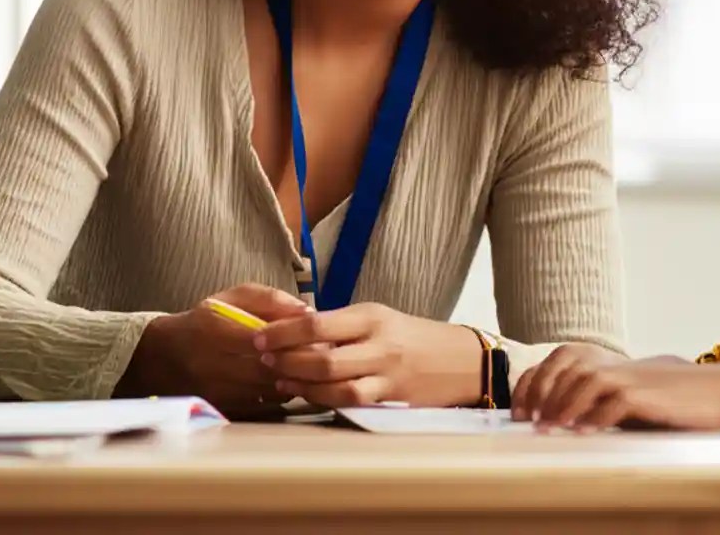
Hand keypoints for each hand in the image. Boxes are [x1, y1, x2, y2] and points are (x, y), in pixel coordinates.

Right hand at [116, 284, 310, 416]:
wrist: (161, 358)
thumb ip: (269, 299)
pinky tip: (287, 380)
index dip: (290, 338)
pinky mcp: (220, 409)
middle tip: (320, 354)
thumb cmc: (204, 321)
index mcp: (210, 327)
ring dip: (292, 379)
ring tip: (308, 366)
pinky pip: (260, 405)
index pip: (259, 338)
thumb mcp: (231, 298)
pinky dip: (279, 393)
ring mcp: (213, 390)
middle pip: (266, 369)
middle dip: (297, 362)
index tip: (312, 334)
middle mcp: (209, 362)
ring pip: (266, 390)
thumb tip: (307, 311)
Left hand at [254, 302, 481, 407]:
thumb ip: (340, 324)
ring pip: (334, 385)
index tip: (259, 336)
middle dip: (285, 360)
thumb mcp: (379, 317)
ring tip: (279, 380)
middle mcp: (378, 345)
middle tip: (262, 359)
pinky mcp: (391, 399)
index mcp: (371, 317)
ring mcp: (386, 374)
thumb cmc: (412, 335)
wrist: (460, 360)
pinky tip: (307, 396)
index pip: (317, 324)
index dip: (282, 332)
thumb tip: (292, 330)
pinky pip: (351, 402)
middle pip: (321, 358)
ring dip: (300, 384)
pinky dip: (324, 400)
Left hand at [511, 342, 629, 420]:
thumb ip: (569, 394)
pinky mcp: (638, 392)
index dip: (526, 392)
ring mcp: (619, 374)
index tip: (519, 417)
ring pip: (586, 381)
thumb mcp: (595, 390)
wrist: (675, 388)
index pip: (544, 368)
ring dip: (565, 406)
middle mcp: (598, 360)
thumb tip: (535, 416)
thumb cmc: (630, 393)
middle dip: (543, 399)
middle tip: (535, 425)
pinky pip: (615, 401)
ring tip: (552, 428)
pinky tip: (582, 431)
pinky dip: (596, 416)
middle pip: (562, 372)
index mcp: (582, 356)